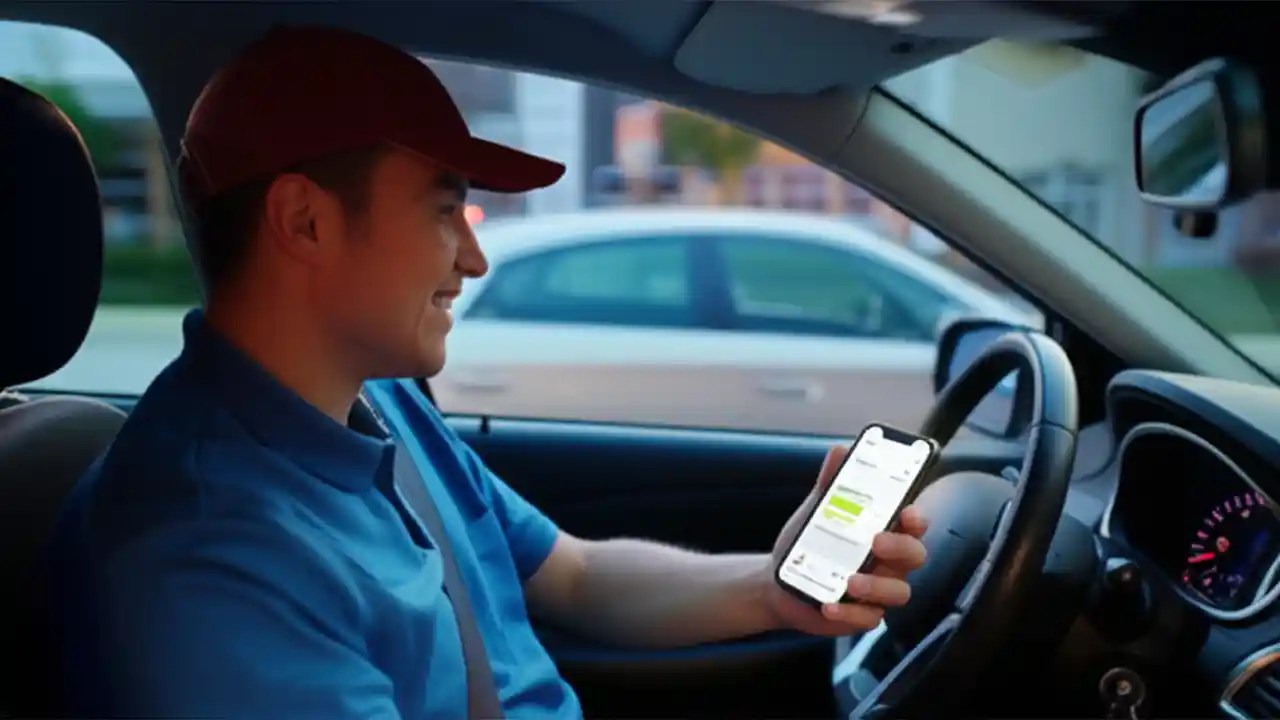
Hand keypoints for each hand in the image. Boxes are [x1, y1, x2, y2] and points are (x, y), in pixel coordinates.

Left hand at [763, 445, 928, 636]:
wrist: (778, 582)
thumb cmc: (807, 544)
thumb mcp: (816, 512)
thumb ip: (830, 484)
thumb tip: (840, 451)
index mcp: (884, 533)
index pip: (914, 525)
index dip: (917, 519)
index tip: (908, 512)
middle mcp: (888, 563)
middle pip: (915, 556)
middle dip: (900, 547)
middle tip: (876, 541)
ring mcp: (877, 592)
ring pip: (899, 592)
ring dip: (877, 587)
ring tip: (850, 581)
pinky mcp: (861, 617)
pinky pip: (868, 619)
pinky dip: (849, 614)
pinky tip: (829, 606)